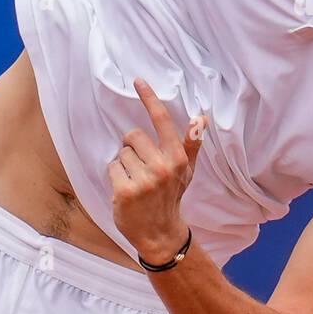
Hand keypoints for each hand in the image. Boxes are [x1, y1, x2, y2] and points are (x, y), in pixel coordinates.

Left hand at [108, 77, 207, 262]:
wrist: (160, 233)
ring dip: (123, 165)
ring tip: (135, 182)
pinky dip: (115, 177)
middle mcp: (162, 167)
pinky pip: (111, 168)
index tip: (139, 81)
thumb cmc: (171, 196)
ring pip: (121, 153)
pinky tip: (125, 191)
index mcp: (177, 158)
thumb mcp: (186, 171)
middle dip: (132, 148)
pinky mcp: (125, 191)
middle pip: (133, 136)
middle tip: (141, 167)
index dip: (150, 99)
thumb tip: (200, 117)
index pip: (162, 121)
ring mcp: (144, 180)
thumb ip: (191, 144)